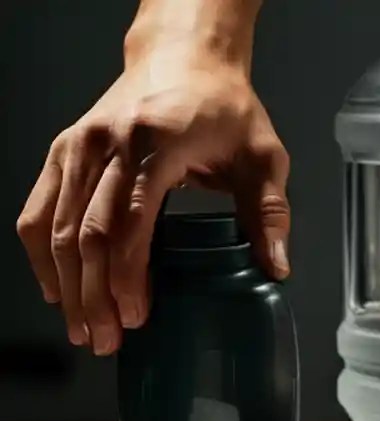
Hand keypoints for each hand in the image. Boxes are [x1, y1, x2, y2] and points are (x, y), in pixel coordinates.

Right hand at [15, 47, 288, 354]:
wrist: (184, 57)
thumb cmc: (224, 108)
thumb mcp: (262, 156)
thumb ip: (269, 212)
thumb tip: (276, 268)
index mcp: (155, 144)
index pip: (128, 222)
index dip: (126, 277)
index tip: (135, 318)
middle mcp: (106, 143)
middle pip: (85, 233)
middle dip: (93, 295)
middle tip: (106, 342)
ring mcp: (77, 146)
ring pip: (55, 227)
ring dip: (66, 285)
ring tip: (84, 330)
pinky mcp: (63, 151)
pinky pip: (40, 209)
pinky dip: (44, 253)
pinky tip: (58, 290)